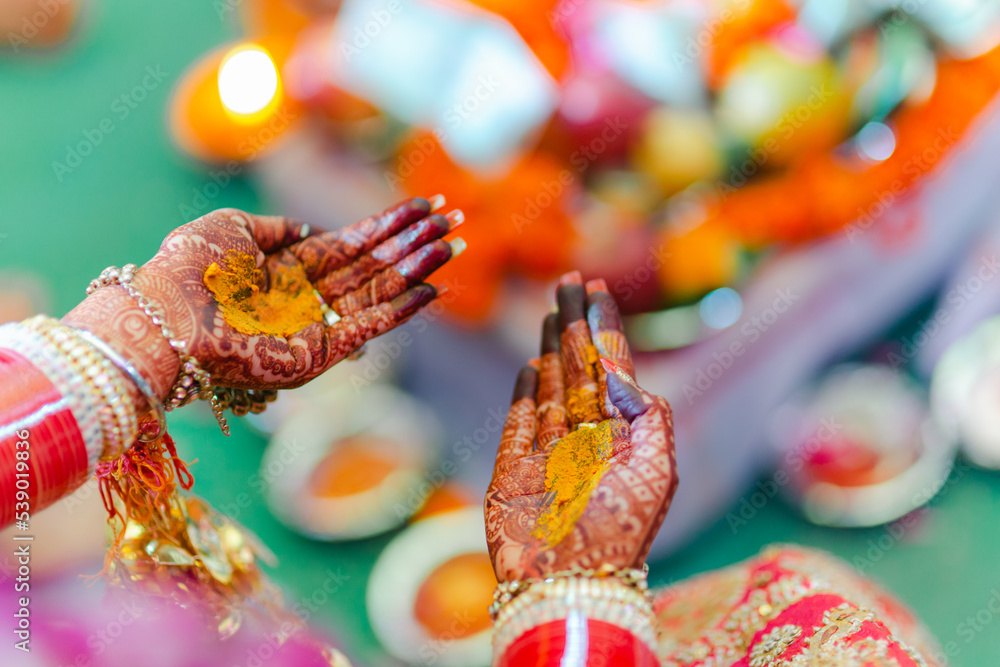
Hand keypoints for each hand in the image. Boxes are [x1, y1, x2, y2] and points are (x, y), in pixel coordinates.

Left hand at [64, 198, 460, 399]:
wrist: (162, 317)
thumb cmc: (187, 268)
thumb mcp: (230, 227)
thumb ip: (275, 227)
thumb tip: (308, 229)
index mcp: (286, 269)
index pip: (350, 244)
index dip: (387, 225)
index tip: (423, 206)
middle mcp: (306, 300)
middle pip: (372, 266)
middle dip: (413, 243)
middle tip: (453, 221)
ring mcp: (314, 328)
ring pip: (377, 293)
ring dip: (416, 270)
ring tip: (452, 245)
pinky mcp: (317, 357)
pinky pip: (367, 329)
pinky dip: (399, 311)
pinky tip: (429, 289)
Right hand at [484, 272, 676, 580]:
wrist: (569, 583)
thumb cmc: (621, 532)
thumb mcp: (658, 471)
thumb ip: (647, 414)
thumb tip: (624, 375)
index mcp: (623, 438)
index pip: (613, 369)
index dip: (607, 329)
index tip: (599, 290)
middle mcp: (586, 438)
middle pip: (579, 368)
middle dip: (575, 324)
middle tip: (570, 282)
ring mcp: (548, 452)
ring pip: (550, 386)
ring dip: (550, 347)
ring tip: (552, 310)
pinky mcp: (512, 468)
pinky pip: (519, 421)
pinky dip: (523, 392)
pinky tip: (529, 364)